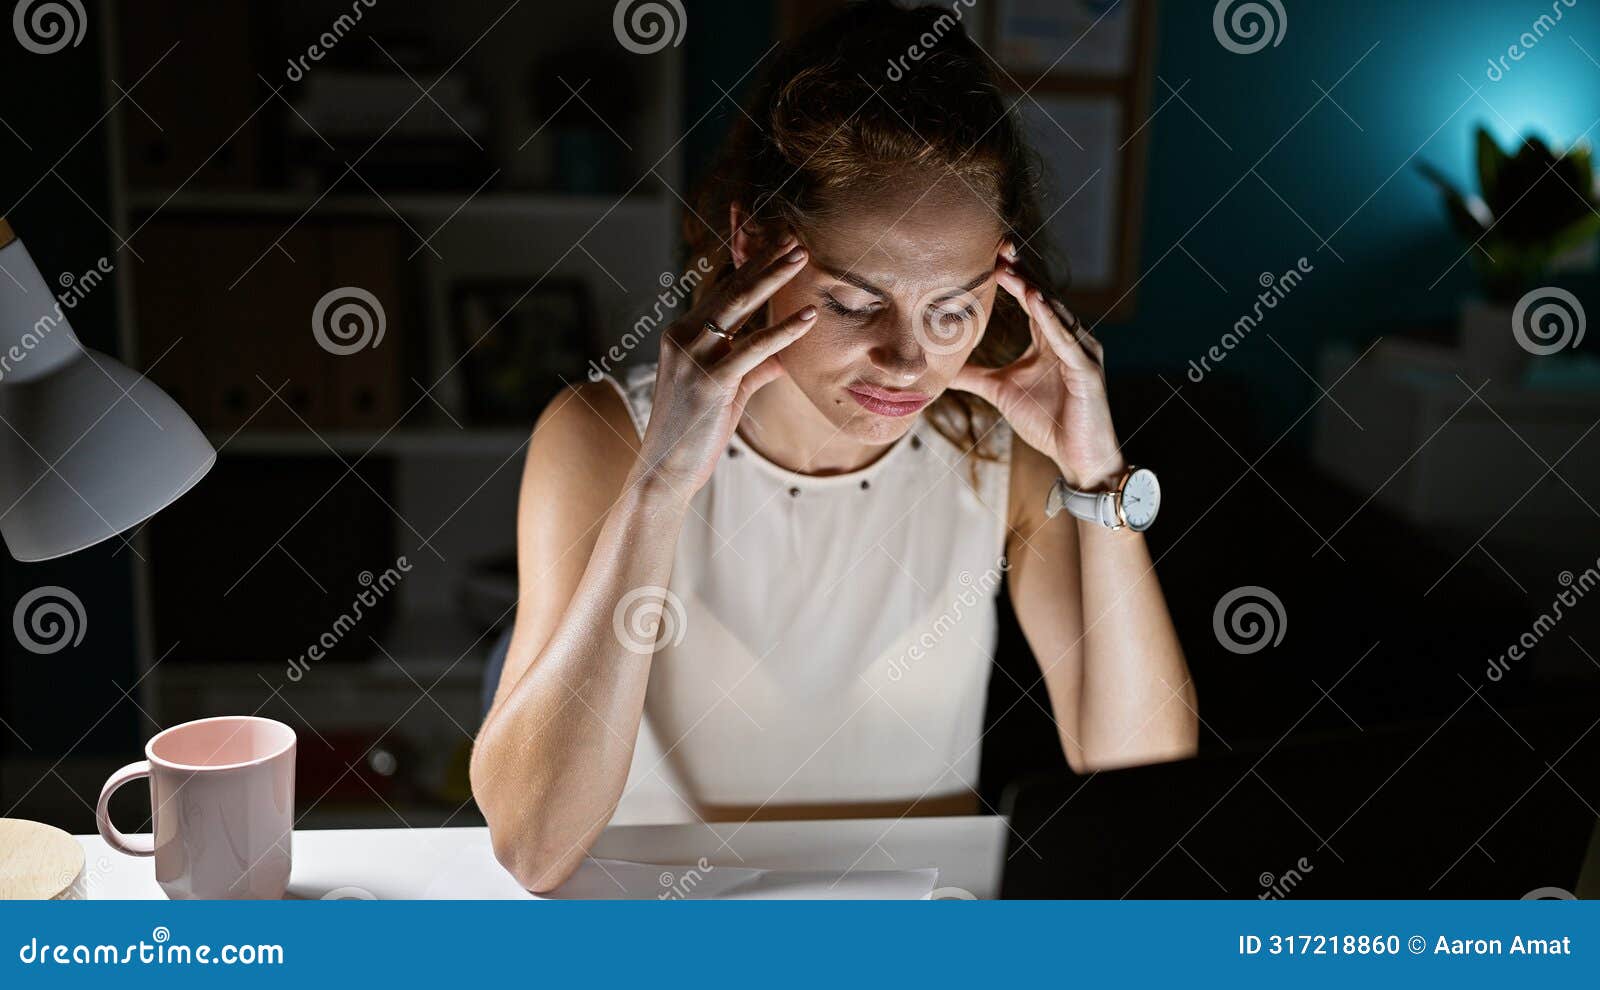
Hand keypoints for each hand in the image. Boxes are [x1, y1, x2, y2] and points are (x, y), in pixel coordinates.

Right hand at [631, 234, 817, 500]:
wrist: (663, 471)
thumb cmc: (694, 433)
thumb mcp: (726, 393)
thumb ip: (753, 370)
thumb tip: (783, 359)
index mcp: (682, 334)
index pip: (721, 290)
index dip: (750, 265)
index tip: (778, 245)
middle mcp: (682, 337)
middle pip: (731, 288)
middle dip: (764, 259)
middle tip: (795, 237)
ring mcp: (692, 357)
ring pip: (739, 307)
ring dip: (774, 278)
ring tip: (802, 257)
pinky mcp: (708, 381)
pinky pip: (752, 348)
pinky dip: (783, 331)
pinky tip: (808, 317)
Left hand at [951, 243, 1126, 489]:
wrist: (1078, 458)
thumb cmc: (1047, 422)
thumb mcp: (1000, 391)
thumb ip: (974, 376)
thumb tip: (941, 369)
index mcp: (1049, 339)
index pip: (1029, 299)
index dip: (1011, 277)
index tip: (988, 255)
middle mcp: (1068, 339)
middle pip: (1043, 297)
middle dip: (1022, 272)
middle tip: (1000, 246)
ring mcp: (1081, 352)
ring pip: (1056, 314)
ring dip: (1035, 291)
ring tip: (1013, 270)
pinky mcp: (1088, 371)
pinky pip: (1069, 342)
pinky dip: (1054, 321)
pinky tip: (1038, 303)